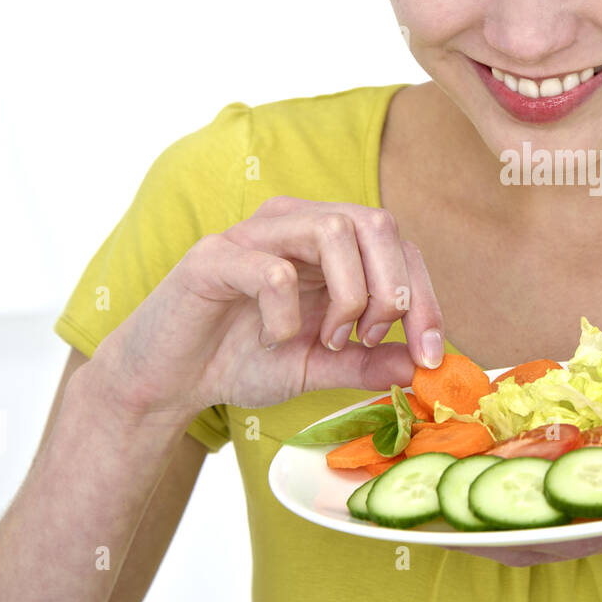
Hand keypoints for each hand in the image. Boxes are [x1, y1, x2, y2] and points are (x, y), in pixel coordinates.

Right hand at [89, 195, 445, 418]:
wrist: (170, 379)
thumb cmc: (244, 359)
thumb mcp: (322, 367)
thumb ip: (370, 361)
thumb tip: (425, 365)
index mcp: (330, 243)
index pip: (399, 246)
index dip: (426, 298)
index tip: (431, 356)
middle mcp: (297, 224)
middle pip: (376, 222)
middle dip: (392, 290)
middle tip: (370, 341)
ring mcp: (255, 233)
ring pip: (334, 230)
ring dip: (347, 296)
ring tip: (325, 339)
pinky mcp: (214, 256)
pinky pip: (273, 270)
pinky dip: (286, 315)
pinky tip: (271, 338)